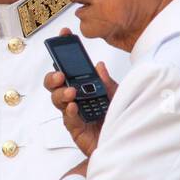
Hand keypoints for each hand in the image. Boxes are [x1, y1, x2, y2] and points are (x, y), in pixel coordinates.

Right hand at [44, 28, 118, 158]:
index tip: (65, 35)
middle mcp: (76, 99)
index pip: (70, 67)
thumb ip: (107, 83)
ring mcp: (74, 114)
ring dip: (61, 94)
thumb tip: (99, 66)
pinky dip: (70, 112)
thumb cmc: (119, 120)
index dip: (66, 50)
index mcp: (84, 88)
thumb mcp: (117, 96)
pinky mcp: (76, 130)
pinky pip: (69, 120)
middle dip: (53, 77)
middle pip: (55, 85)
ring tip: (71, 92)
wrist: (126, 144)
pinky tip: (74, 106)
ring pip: (57, 101)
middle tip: (60, 74)